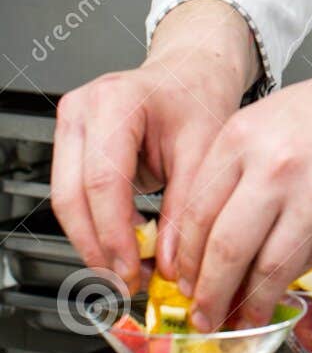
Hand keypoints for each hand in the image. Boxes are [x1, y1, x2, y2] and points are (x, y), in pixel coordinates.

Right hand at [51, 0, 258, 287]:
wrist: (191, 71)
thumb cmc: (198, 96)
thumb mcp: (205, 148)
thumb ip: (186, 207)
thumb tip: (168, 262)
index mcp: (116, 101)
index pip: (103, 180)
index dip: (114, 234)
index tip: (132, 270)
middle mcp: (81, 110)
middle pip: (72, 196)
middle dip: (98, 247)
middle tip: (128, 281)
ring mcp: (69, 125)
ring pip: (66, 202)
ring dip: (94, 243)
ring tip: (130, 271)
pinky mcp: (70, 144)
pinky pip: (74, 197)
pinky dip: (96, 228)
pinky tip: (122, 249)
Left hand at [170, 27, 311, 329]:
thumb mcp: (275, 117)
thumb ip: (239, 166)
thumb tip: (208, 228)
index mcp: (245, 135)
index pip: (195, 212)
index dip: (183, 258)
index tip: (180, 279)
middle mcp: (275, 166)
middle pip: (224, 249)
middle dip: (207, 294)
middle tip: (201, 314)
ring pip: (266, 269)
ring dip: (248, 304)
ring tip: (239, 317)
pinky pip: (308, 264)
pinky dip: (290, 284)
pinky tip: (281, 291)